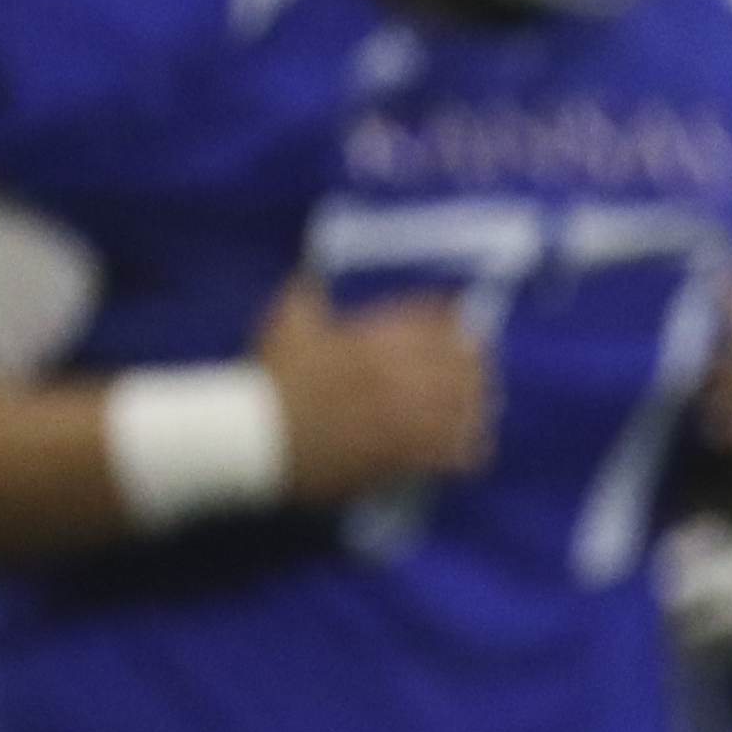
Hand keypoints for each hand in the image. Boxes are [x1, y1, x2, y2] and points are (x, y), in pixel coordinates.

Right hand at [256, 277, 491, 504]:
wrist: (254, 439)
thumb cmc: (268, 381)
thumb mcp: (286, 324)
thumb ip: (306, 294)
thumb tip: (311, 274)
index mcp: (379, 338)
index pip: (440, 322)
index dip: (456, 327)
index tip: (463, 335)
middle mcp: (402, 374)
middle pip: (464, 364)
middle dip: (473, 368)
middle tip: (477, 376)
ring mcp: (406, 417)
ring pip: (467, 408)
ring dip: (474, 408)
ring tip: (477, 412)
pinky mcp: (404, 456)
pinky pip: (456, 453)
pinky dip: (468, 450)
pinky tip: (470, 450)